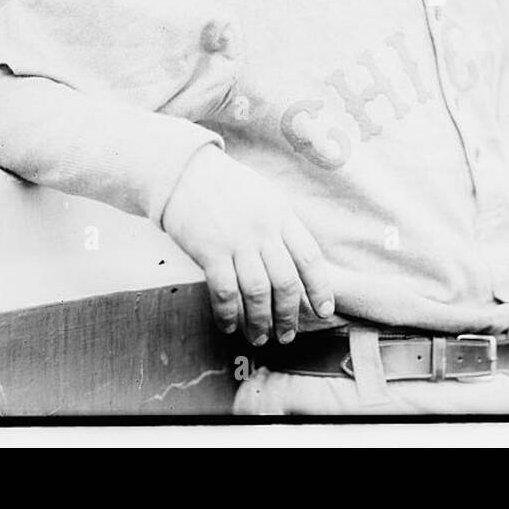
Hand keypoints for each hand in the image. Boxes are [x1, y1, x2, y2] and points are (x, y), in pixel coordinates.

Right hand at [160, 144, 334, 345]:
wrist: (183, 171)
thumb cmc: (224, 186)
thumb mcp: (264, 196)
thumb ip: (280, 226)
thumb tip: (295, 263)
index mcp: (281, 215)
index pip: (309, 257)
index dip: (320, 287)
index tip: (325, 311)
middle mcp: (264, 230)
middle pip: (286, 281)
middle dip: (289, 313)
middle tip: (288, 334)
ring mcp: (237, 241)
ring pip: (258, 292)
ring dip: (261, 321)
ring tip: (260, 337)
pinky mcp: (210, 251)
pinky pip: (225, 291)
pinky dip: (229, 314)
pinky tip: (228, 326)